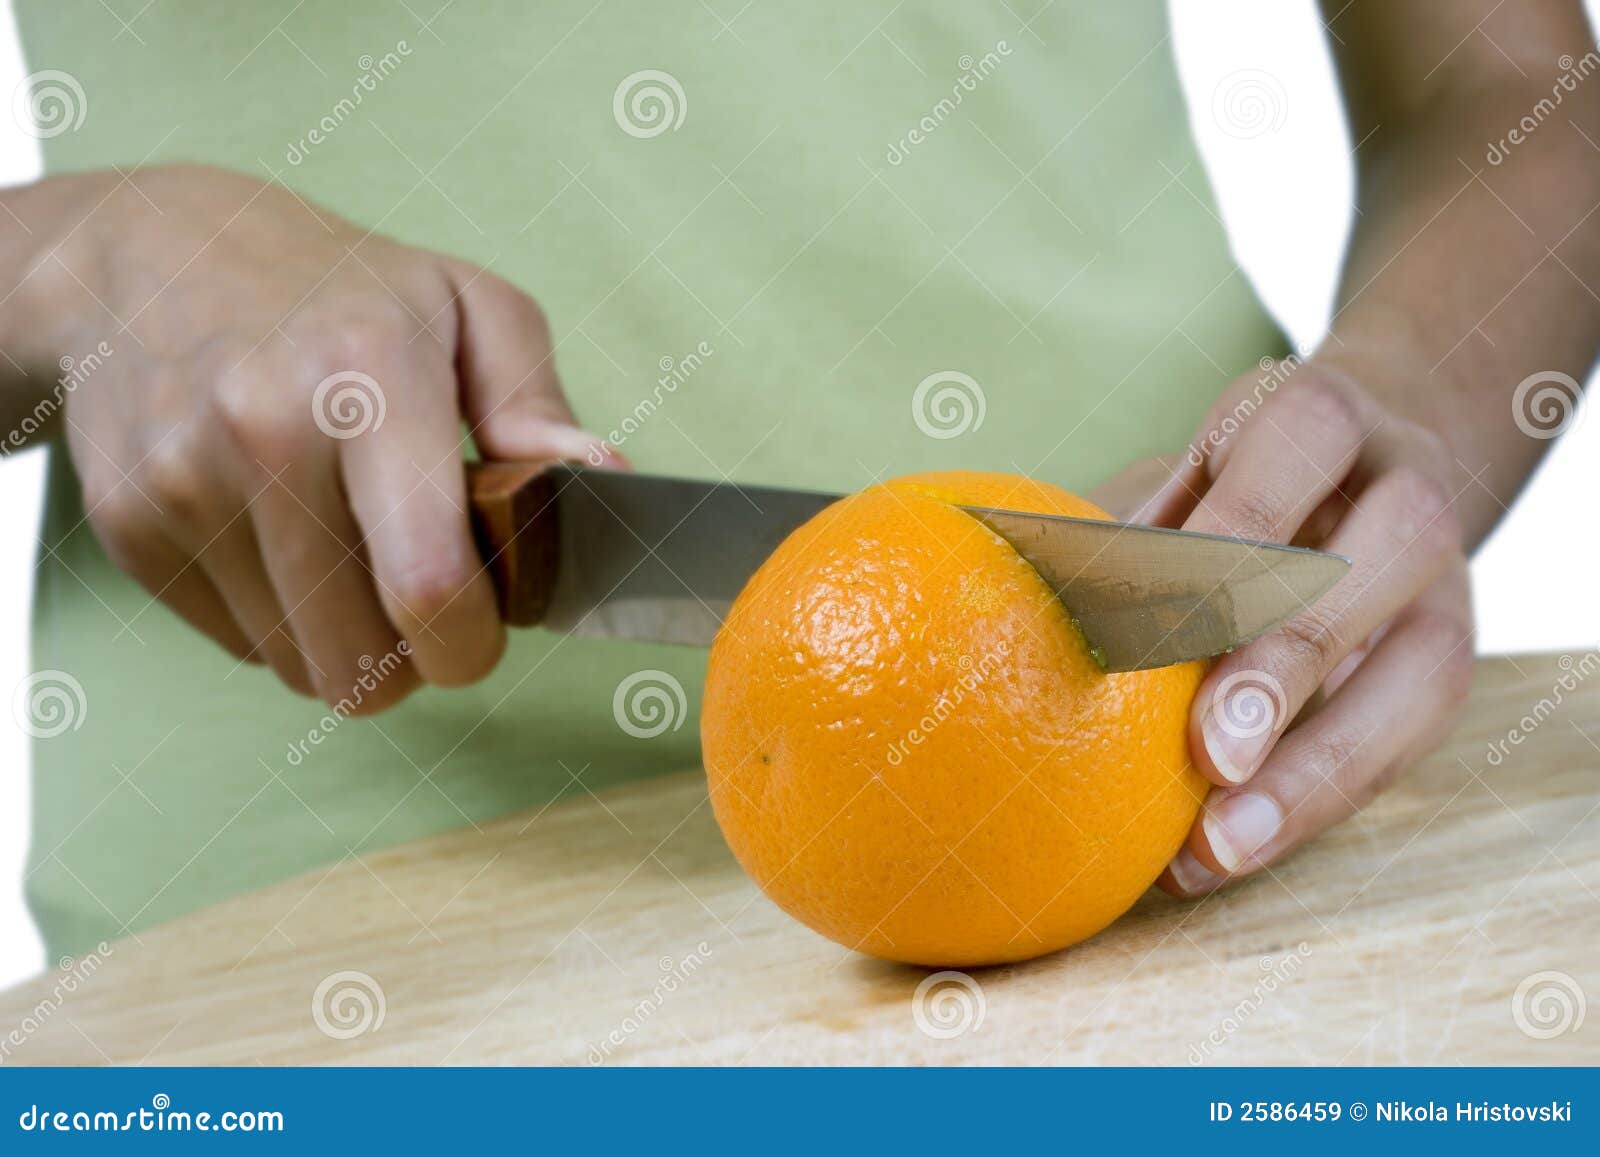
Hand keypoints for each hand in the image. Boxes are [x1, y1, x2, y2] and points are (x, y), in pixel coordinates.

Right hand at [34, 165, 608, 711]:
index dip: (470, 643)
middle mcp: (264, 428)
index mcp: (368, 373)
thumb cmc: (334, 287)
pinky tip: (285, 539)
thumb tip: (602, 479)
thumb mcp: (463, 304)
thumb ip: (537, 402)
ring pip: (300, 670)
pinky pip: (240, 647)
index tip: (482, 628)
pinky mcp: (129, 526)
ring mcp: (183, 482)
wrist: (145, 256)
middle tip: (425, 597)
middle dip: (413, 659)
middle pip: (362, 661)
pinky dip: (280, 621)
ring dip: (346, 641)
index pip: (427, 583)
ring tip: (355, 553)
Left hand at [1090, 360, 1474, 895]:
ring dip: (1314, 771)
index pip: (1287, 456)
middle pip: (1362, 575)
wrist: (1387, 460)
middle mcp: (1404, 495)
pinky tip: (1226, 854)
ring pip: (1419, 676)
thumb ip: (1132, 521)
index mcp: (1320, 420)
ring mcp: (1444, 585)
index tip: (1148, 624)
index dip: (1228, 536)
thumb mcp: (1196, 465)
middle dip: (1284, 666)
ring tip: (1218, 846)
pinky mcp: (1448, 661)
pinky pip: (1405, 742)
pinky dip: (1314, 803)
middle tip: (1209, 755)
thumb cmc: (1246, 477)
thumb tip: (1010, 581)